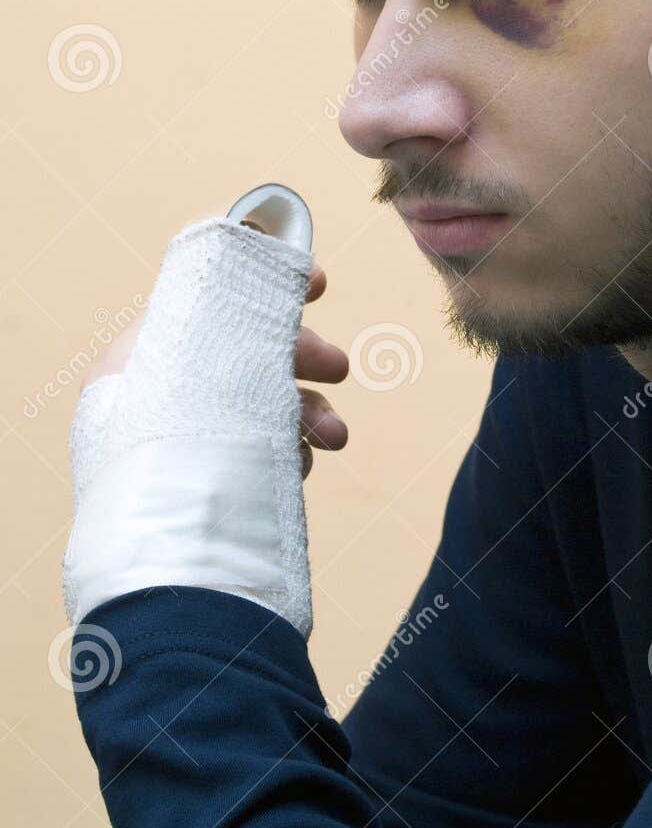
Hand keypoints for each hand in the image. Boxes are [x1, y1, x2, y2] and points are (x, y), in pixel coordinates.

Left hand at [64, 212, 342, 638]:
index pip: (198, 303)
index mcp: (137, 370)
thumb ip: (215, 298)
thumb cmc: (181, 470)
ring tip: (331, 439)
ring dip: (307, 411)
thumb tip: (240, 235)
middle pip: (238, 355)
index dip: (260, 284)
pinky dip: (290, 451)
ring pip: (260, 408)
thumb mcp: (192, 362)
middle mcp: (155, 409)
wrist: (182, 592)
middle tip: (337, 366)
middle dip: (298, 358)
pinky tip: (302, 468)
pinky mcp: (216, 495)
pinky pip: (262, 453)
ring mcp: (187, 456)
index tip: (315, 281)